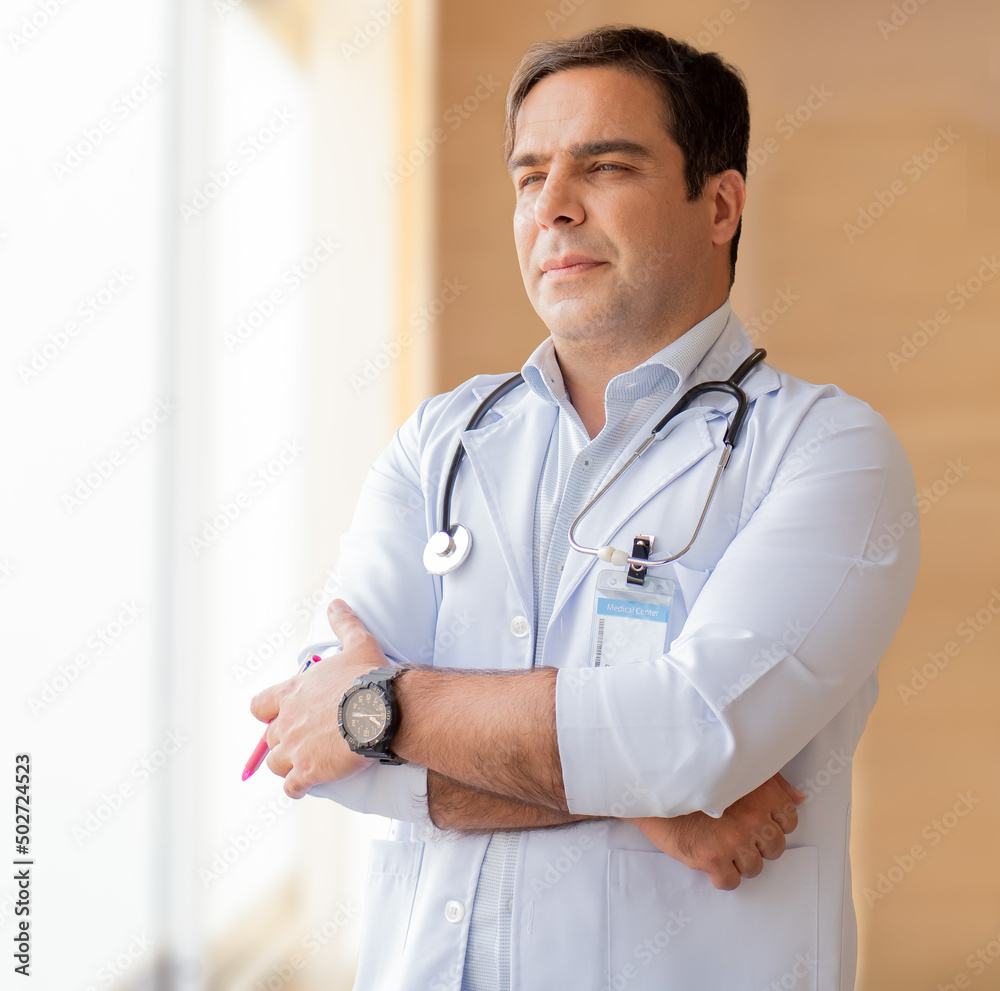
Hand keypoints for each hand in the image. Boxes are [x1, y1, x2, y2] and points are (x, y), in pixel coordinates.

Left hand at [249, 599, 387, 797]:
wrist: (383, 711)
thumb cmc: (369, 677)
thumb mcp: (357, 644)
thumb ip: (344, 624)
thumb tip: (336, 603)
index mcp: (292, 693)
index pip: (260, 706)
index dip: (269, 713)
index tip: (283, 716)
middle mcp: (287, 721)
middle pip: (270, 739)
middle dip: (284, 742)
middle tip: (306, 742)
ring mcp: (295, 748)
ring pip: (277, 764)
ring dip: (289, 765)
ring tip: (308, 766)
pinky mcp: (308, 771)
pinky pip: (292, 787)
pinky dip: (298, 787)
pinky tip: (309, 785)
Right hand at [627, 773, 803, 889]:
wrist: (653, 785)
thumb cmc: (693, 774)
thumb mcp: (738, 768)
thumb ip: (773, 783)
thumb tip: (797, 800)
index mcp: (762, 794)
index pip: (789, 821)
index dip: (772, 823)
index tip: (755, 822)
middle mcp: (753, 818)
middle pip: (774, 848)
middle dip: (757, 844)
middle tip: (735, 833)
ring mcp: (734, 840)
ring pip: (754, 867)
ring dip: (738, 860)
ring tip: (718, 842)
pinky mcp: (712, 858)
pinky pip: (730, 882)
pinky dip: (720, 875)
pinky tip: (709, 856)